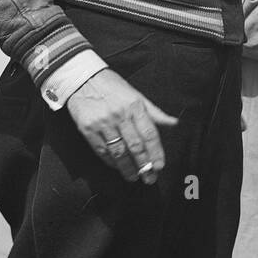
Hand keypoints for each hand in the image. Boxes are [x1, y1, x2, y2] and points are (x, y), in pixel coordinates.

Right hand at [66, 68, 177, 184]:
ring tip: (134, 177)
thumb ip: (154, 112)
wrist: (83, 79)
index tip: (160, 166)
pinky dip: (111, 161)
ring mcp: (102, 123)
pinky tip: (117, 167)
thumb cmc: (113, 87)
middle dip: (144, 165)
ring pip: (118, 151)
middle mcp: (120, 115)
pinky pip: (101, 150)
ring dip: (127, 168)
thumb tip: (174, 123)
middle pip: (135, 146)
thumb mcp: (136, 95)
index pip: (149, 134)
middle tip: (149, 178)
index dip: (156, 152)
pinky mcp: (87, 129)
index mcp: (135, 106)